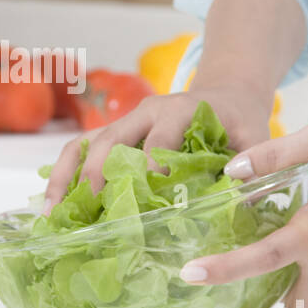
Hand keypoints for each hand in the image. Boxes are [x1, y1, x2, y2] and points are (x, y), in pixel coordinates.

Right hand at [43, 82, 272, 208]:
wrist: (228, 93)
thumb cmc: (241, 121)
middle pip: (111, 139)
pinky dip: (64, 175)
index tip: (143, 193)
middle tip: (88, 212)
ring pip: (86, 143)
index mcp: (182, 110)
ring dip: (67, 177)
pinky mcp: (115, 133)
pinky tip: (53, 206)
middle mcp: (147, 112)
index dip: (152, 163)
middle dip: (97, 175)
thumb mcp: (255, 139)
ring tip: (52, 214)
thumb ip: (249, 168)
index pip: (160, 137)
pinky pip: (81, 149)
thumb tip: (234, 208)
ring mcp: (126, 122)